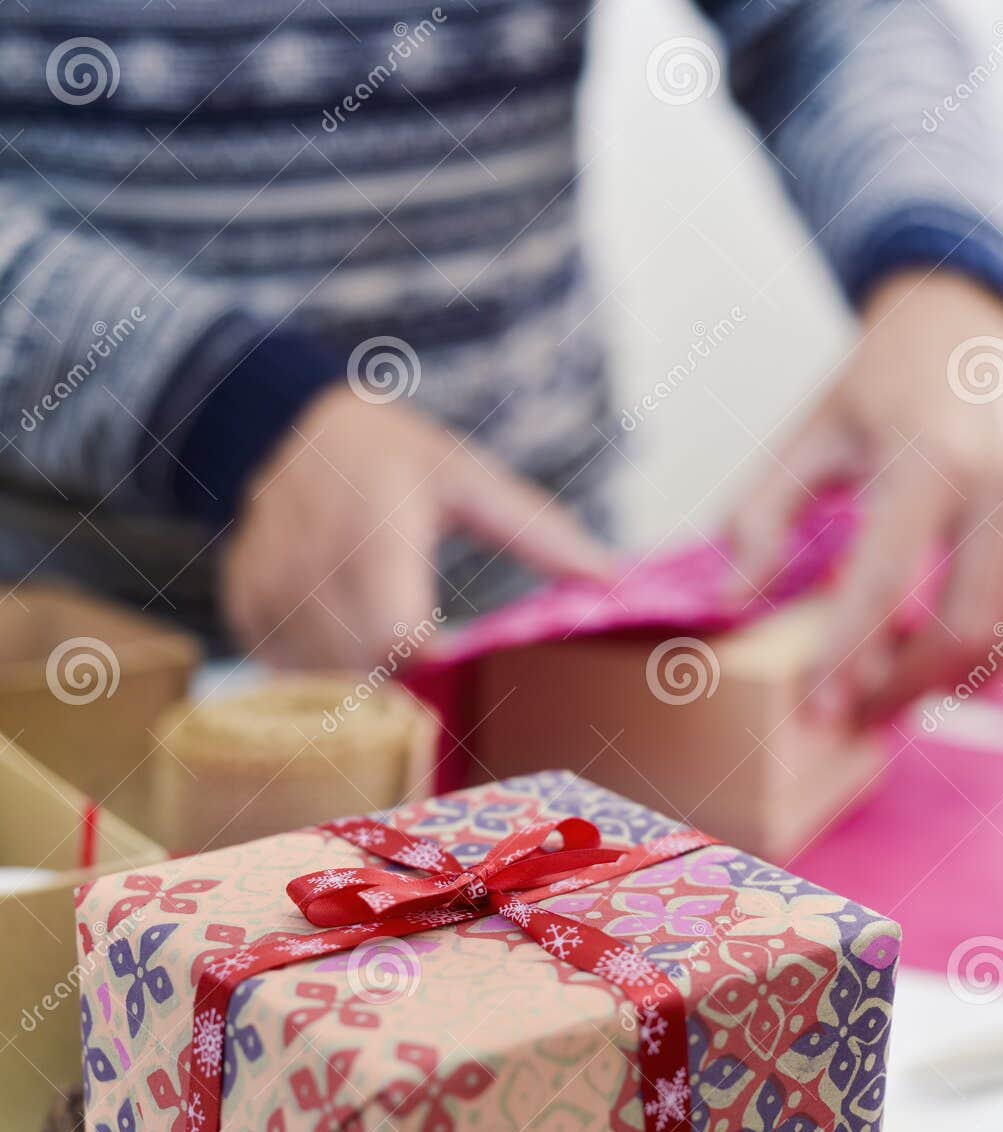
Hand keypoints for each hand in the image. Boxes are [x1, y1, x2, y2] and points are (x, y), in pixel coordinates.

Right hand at [221, 383, 612, 668]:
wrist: (286, 422)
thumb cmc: (395, 454)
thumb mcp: (470, 477)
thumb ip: (538, 533)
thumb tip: (612, 579)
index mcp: (378, 523)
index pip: (398, 634)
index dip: (431, 670)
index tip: (460, 678)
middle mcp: (314, 556)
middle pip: (360, 669)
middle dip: (401, 690)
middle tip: (435, 690)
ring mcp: (268, 582)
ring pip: (317, 678)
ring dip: (359, 689)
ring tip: (391, 671)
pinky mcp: (242, 603)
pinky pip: (281, 668)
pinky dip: (317, 676)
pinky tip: (343, 654)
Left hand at [726, 271, 1002, 722]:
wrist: (967, 327)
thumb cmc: (876, 390)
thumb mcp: (805, 439)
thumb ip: (760, 518)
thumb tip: (732, 602)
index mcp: (929, 459)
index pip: (886, 586)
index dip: (850, 660)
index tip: (819, 715)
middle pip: (966, 629)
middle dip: (907, 688)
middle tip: (856, 714)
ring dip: (956, 682)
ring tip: (898, 688)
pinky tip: (957, 665)